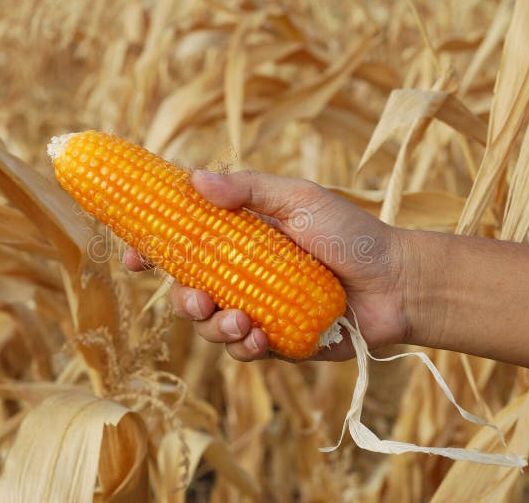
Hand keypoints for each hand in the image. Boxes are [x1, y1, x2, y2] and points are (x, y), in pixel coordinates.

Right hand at [123, 169, 410, 361]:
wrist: (397, 283)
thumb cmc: (351, 234)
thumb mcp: (299, 200)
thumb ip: (249, 189)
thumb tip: (194, 177)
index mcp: (242, 239)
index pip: (186, 243)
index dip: (153, 251)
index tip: (131, 258)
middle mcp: (243, 275)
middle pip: (189, 291)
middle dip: (183, 301)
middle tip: (198, 299)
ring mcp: (258, 310)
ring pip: (210, 326)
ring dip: (214, 328)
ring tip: (239, 322)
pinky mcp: (276, 342)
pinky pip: (243, 351)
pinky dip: (244, 347)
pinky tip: (258, 338)